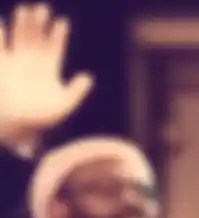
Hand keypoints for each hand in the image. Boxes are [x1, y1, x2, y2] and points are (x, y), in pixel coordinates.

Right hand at [0, 4, 93, 152]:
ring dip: (22, 24)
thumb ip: (75, 91)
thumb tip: (88, 76)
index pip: (54, 47)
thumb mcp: (63, 105)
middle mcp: (32, 62)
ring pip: (19, 37)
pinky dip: (0, 36)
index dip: (58, 35)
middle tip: (42, 8)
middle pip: (36, 37)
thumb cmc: (40, 118)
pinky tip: (1, 23)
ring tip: (26, 10)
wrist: (15, 125)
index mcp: (48, 69)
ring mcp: (15, 62)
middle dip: (39, 24)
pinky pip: (0, 47)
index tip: (62, 23)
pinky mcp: (1, 66)